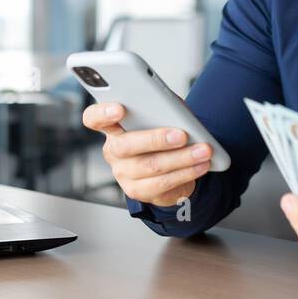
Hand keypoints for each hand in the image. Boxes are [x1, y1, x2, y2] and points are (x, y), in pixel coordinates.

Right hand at [83, 103, 213, 208]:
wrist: (170, 167)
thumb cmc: (163, 132)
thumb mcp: (162, 114)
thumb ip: (162, 107)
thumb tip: (175, 110)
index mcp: (113, 127)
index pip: (93, 118)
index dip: (102, 113)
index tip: (119, 108)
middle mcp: (113, 151)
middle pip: (126, 145)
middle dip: (156, 139)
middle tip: (182, 135)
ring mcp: (123, 173)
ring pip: (150, 166)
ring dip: (181, 158)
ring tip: (203, 150)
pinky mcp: (137, 191)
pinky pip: (162, 183)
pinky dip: (186, 173)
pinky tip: (201, 165)